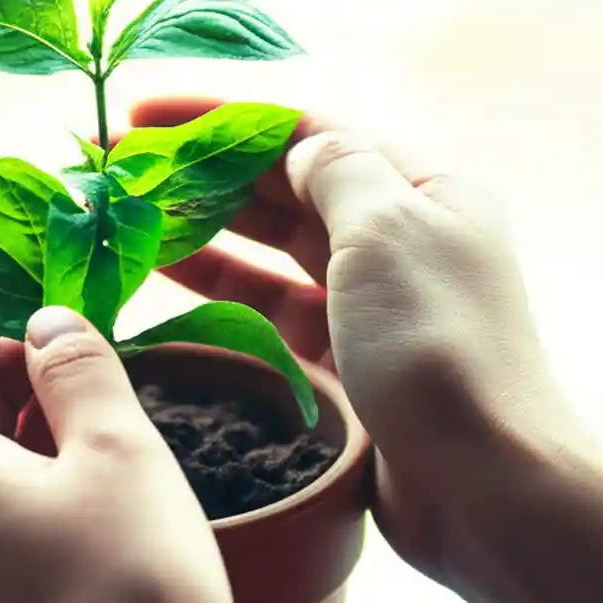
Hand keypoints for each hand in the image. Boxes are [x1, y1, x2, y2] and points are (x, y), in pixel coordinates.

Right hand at [133, 96, 567, 580]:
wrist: (483, 483)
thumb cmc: (438, 344)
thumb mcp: (386, 229)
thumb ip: (333, 170)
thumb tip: (297, 146)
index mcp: (424, 189)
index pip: (308, 132)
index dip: (221, 120)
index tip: (142, 119)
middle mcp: (401, 237)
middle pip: (286, 188)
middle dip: (203, 174)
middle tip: (119, 172)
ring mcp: (372, 302)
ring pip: (273, 251)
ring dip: (204, 231)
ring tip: (129, 222)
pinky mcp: (348, 359)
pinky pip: (272, 310)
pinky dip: (223, 293)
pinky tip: (168, 284)